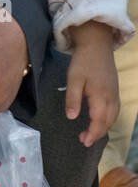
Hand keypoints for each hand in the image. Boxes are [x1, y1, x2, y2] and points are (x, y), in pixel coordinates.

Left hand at [65, 21, 119, 146]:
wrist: (97, 44)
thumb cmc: (83, 61)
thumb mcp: (73, 79)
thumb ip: (72, 99)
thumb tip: (72, 117)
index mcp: (101, 96)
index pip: (99, 121)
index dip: (93, 133)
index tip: (84, 141)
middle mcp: (111, 97)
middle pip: (108, 121)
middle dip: (97, 133)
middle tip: (84, 140)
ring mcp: (115, 93)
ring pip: (113, 116)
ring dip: (104, 127)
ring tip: (91, 133)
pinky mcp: (114, 89)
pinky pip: (115, 109)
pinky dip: (108, 119)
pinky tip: (101, 120)